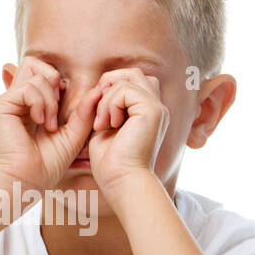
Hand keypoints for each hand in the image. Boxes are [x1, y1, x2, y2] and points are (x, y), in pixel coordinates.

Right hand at [0, 57, 95, 193]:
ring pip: (35, 73)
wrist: (26, 181)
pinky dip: (40, 103)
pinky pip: (27, 88)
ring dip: (49, 98)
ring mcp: (8, 101)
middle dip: (54, 80)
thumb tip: (98, 89)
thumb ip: (84, 113)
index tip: (67, 111)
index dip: (60, 84)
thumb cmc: (46, 164)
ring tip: (49, 123)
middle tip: (58, 108)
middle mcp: (17, 98)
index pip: (45, 73)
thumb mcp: (73, 135)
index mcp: (31, 103)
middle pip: (36, 63)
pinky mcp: (0, 106)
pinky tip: (41, 122)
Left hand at [87, 68, 168, 195]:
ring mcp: (157, 108)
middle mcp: (157, 108)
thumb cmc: (111, 163)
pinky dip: (110, 104)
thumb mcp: (105, 127)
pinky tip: (108, 125)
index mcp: (148, 113)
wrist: (121, 181)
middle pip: (134, 73)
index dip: (111, 88)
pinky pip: (125, 89)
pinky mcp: (153, 111)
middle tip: (98, 110)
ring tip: (102, 123)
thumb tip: (99, 87)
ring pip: (130, 77)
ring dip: (108, 97)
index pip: (132, 81)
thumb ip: (106, 106)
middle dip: (110, 83)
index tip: (98, 114)